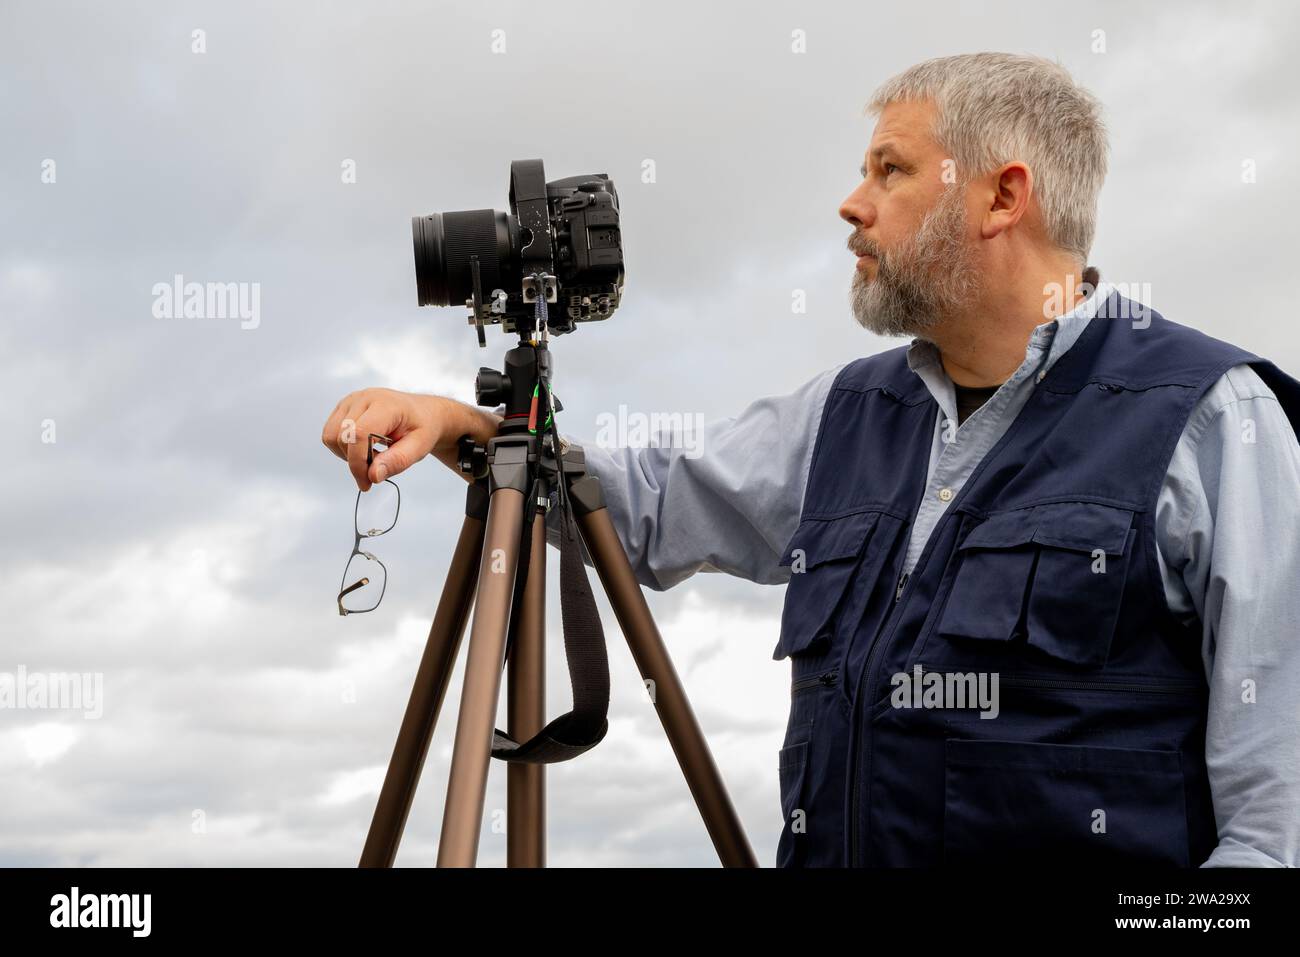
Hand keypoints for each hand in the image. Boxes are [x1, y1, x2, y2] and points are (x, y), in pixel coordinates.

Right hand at [321, 388, 499, 489]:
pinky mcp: (344, 407)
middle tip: (377, 467)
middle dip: (355, 461)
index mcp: (386, 405)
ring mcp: (351, 400)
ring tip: (372, 455)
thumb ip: (397, 461)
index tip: (367, 483)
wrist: (423, 413)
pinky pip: (330, 433)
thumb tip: (372, 475)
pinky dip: (343, 447)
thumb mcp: (419, 448)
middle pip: (341, 437)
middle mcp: (364, 398)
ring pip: (331, 436)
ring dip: (347, 454)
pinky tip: (364, 448)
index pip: (359, 434)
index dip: (358, 463)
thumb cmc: (422, 428)